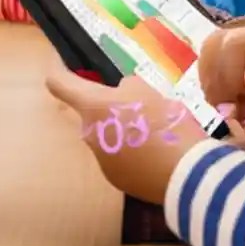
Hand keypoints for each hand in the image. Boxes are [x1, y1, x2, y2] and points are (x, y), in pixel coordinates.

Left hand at [45, 66, 206, 204]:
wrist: (186, 174)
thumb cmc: (166, 124)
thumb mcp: (150, 91)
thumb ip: (128, 87)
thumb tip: (122, 92)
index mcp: (94, 107)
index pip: (59, 84)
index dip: (58, 71)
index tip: (60, 64)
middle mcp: (90, 134)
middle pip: (93, 114)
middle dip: (111, 108)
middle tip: (143, 107)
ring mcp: (101, 161)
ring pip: (109, 137)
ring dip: (124, 132)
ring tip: (158, 134)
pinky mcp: (117, 180)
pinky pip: (121, 159)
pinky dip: (134, 154)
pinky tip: (158, 155)